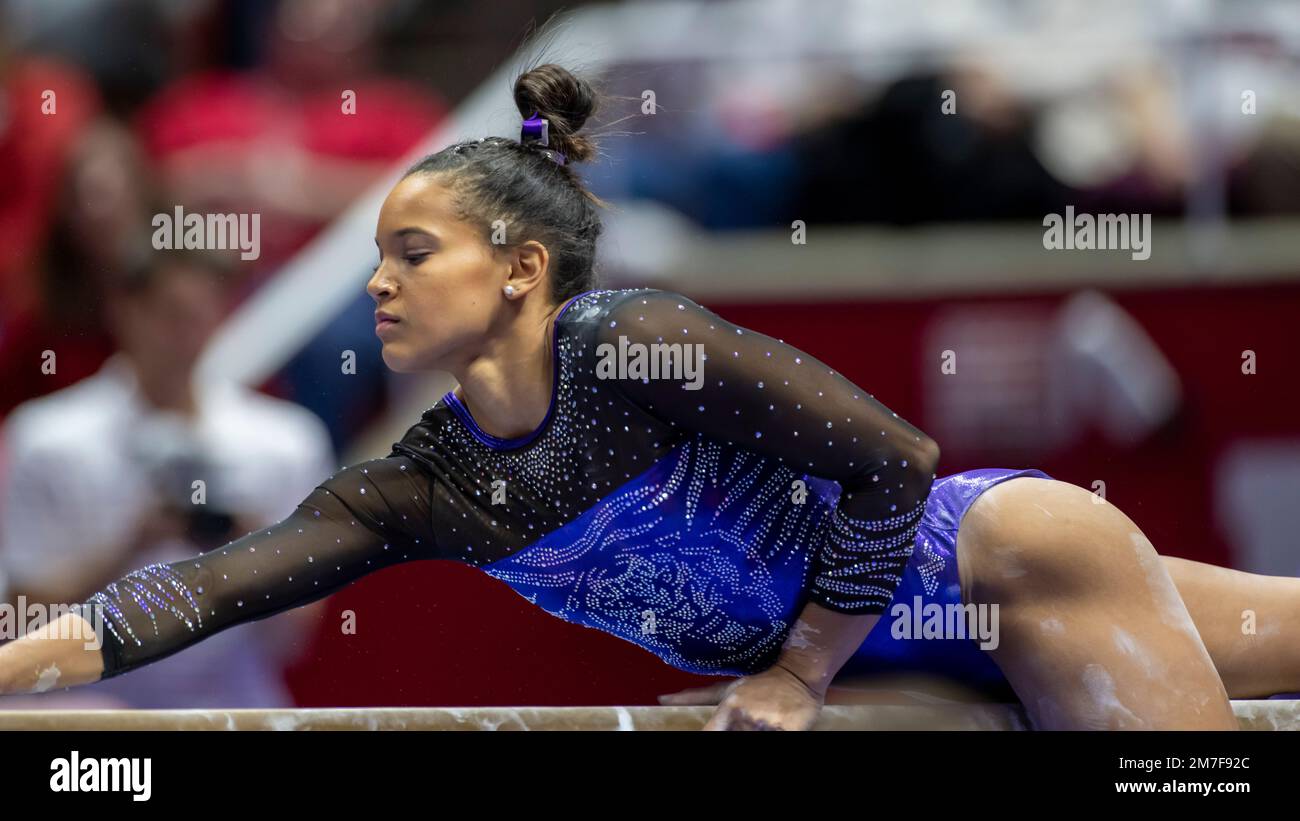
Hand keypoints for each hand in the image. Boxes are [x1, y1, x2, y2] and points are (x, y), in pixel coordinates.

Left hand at [657, 663, 824, 730]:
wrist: (798, 674)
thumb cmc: (758, 683)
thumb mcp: (727, 688)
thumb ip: (694, 696)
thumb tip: (660, 699)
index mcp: (729, 707)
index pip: (710, 733)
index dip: (708, 736)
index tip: (703, 734)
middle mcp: (746, 716)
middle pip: (734, 739)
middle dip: (739, 733)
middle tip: (743, 726)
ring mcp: (768, 724)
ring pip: (753, 739)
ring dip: (755, 733)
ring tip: (759, 724)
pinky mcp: (789, 729)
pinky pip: (776, 741)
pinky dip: (773, 736)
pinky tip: (773, 728)